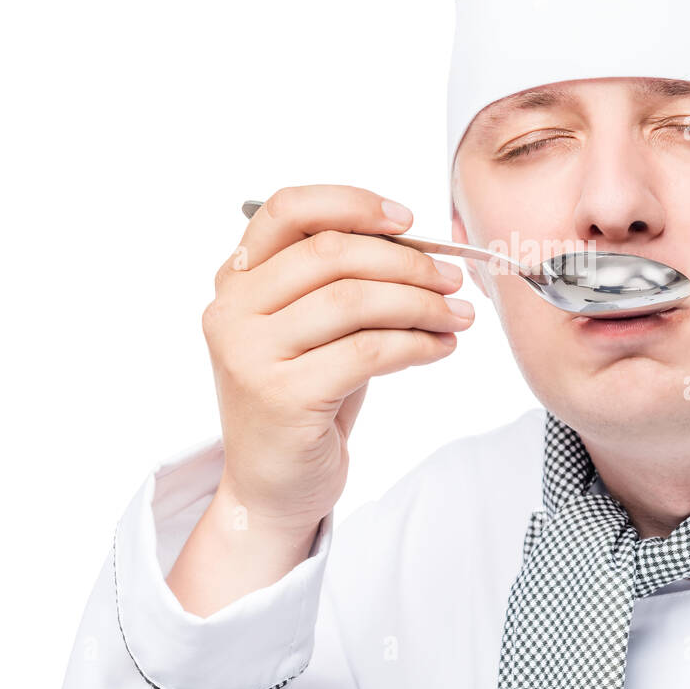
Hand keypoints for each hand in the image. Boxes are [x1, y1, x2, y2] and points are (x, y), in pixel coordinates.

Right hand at [201, 184, 472, 534]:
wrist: (274, 485)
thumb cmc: (304, 396)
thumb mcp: (314, 329)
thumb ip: (343, 282)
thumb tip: (423, 250)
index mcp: (236, 279)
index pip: (288, 210)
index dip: (352, 203)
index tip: (406, 220)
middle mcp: (232, 310)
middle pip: (332, 253)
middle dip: (407, 261)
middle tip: (452, 278)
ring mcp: (251, 353)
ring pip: (354, 300)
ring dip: (420, 303)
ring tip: (457, 315)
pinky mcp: (282, 395)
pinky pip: (368, 351)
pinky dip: (417, 344)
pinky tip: (441, 347)